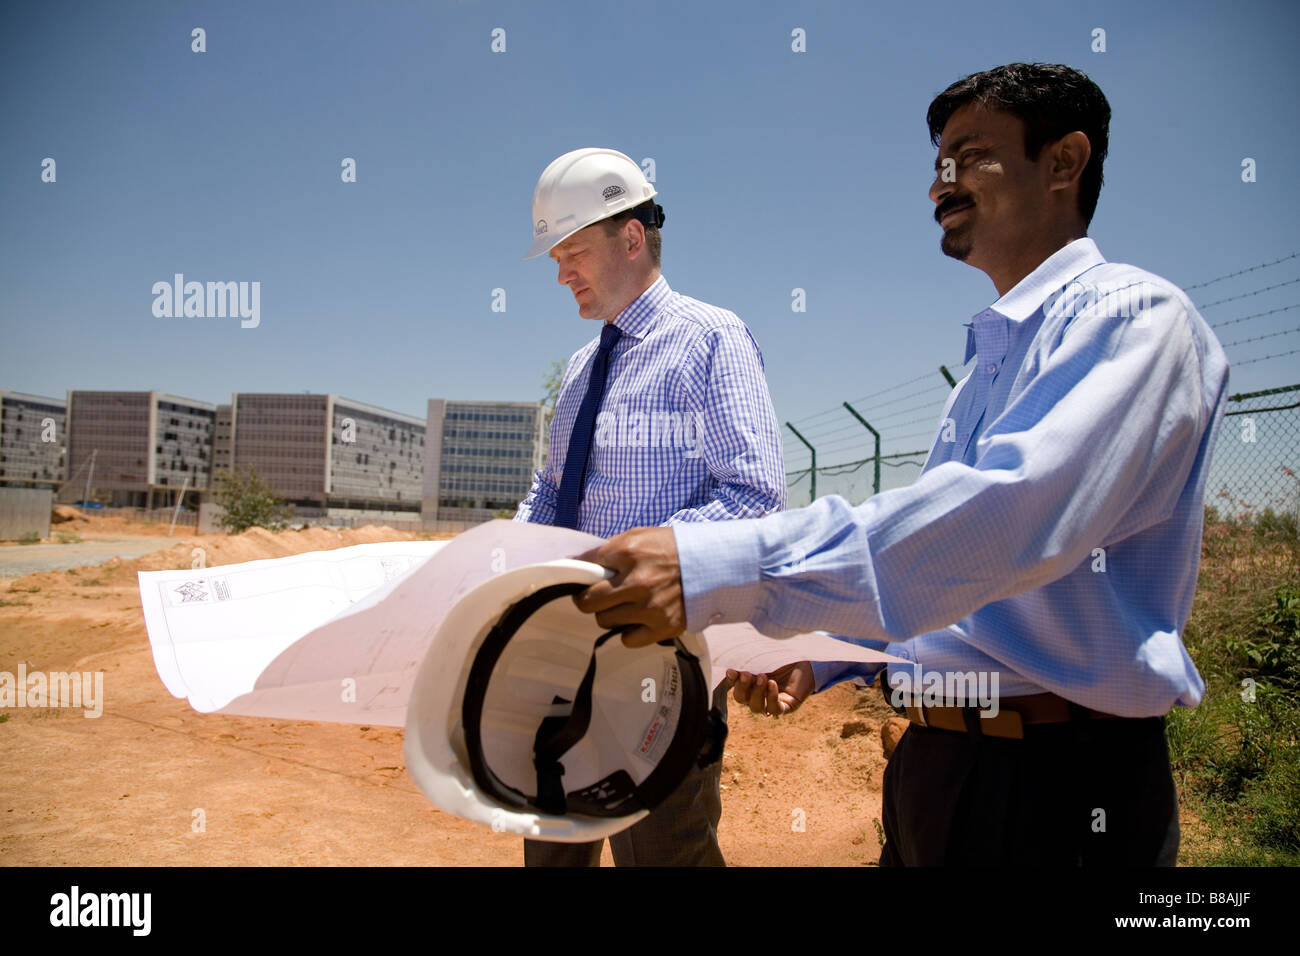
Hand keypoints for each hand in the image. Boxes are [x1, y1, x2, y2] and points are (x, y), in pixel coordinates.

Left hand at [574, 527, 685, 647]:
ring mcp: (651, 607)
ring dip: (610, 614)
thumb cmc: (670, 549)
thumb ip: (609, 550)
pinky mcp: (664, 626)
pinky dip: (629, 632)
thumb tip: (576, 564)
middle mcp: (638, 581)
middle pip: (589, 601)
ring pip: (605, 621)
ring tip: (623, 605)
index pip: (585, 566)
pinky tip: (638, 619)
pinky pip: (627, 639)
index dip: (582, 574)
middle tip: (597, 596)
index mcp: (629, 552)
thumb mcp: (638, 536)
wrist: (710, 564)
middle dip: (588, 599)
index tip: (585, 578)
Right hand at [727, 661, 814, 715]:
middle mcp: (757, 697)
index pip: (735, 686)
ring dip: (757, 693)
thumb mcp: (764, 658)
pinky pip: (774, 709)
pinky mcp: (785, 707)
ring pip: (756, 707)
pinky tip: (772, 684)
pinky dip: (771, 697)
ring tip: (763, 677)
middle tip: (746, 674)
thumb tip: (733, 657)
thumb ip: (750, 660)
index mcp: (749, 685)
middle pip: (742, 699)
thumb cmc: (784, 658)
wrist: (807, 662)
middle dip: (742, 687)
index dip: (731, 681)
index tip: (730, 670)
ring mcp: (770, 704)